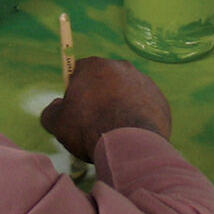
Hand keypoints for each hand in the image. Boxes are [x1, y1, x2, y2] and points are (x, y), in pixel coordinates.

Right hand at [40, 57, 171, 162]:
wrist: (129, 146)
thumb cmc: (88, 128)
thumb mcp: (56, 123)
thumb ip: (52, 110)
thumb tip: (57, 106)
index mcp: (94, 66)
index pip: (79, 71)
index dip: (76, 89)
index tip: (76, 108)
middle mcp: (121, 67)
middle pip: (105, 79)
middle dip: (100, 95)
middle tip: (96, 120)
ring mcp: (144, 82)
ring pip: (127, 91)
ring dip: (121, 105)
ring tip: (116, 130)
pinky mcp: (161, 100)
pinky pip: (145, 106)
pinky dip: (138, 116)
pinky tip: (132, 134)